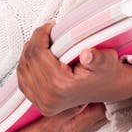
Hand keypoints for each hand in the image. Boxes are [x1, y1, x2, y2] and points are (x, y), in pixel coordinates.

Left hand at [16, 21, 131, 115]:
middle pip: (28, 60)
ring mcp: (43, 103)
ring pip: (22, 69)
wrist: (109, 87)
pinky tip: (36, 56)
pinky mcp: (40, 104)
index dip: (40, 35)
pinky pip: (23, 80)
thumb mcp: (106, 60)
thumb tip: (87, 55)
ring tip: (42, 42)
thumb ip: (97, 58)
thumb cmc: (106, 72)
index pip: (37, 53)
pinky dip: (27, 65)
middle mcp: (49, 98)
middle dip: (34, 41)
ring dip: (29, 52)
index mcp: (61, 87)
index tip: (50, 26)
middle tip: (46, 31)